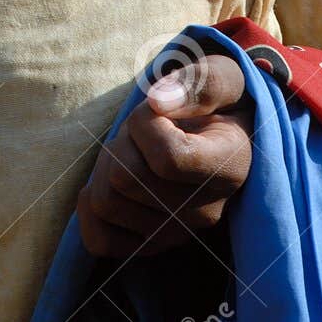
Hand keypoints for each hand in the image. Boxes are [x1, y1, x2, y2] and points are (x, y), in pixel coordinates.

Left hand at [76, 51, 253, 258]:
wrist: (220, 132)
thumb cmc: (217, 102)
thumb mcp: (221, 76)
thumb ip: (198, 83)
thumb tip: (157, 102)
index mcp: (230, 167)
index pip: (168, 159)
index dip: (145, 125)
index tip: (157, 107)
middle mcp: (207, 211)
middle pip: (126, 178)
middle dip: (123, 140)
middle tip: (143, 128)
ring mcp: (178, 234)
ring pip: (106, 203)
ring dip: (108, 166)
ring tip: (134, 150)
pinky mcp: (151, 246)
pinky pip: (99, 239)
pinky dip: (91, 206)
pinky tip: (109, 178)